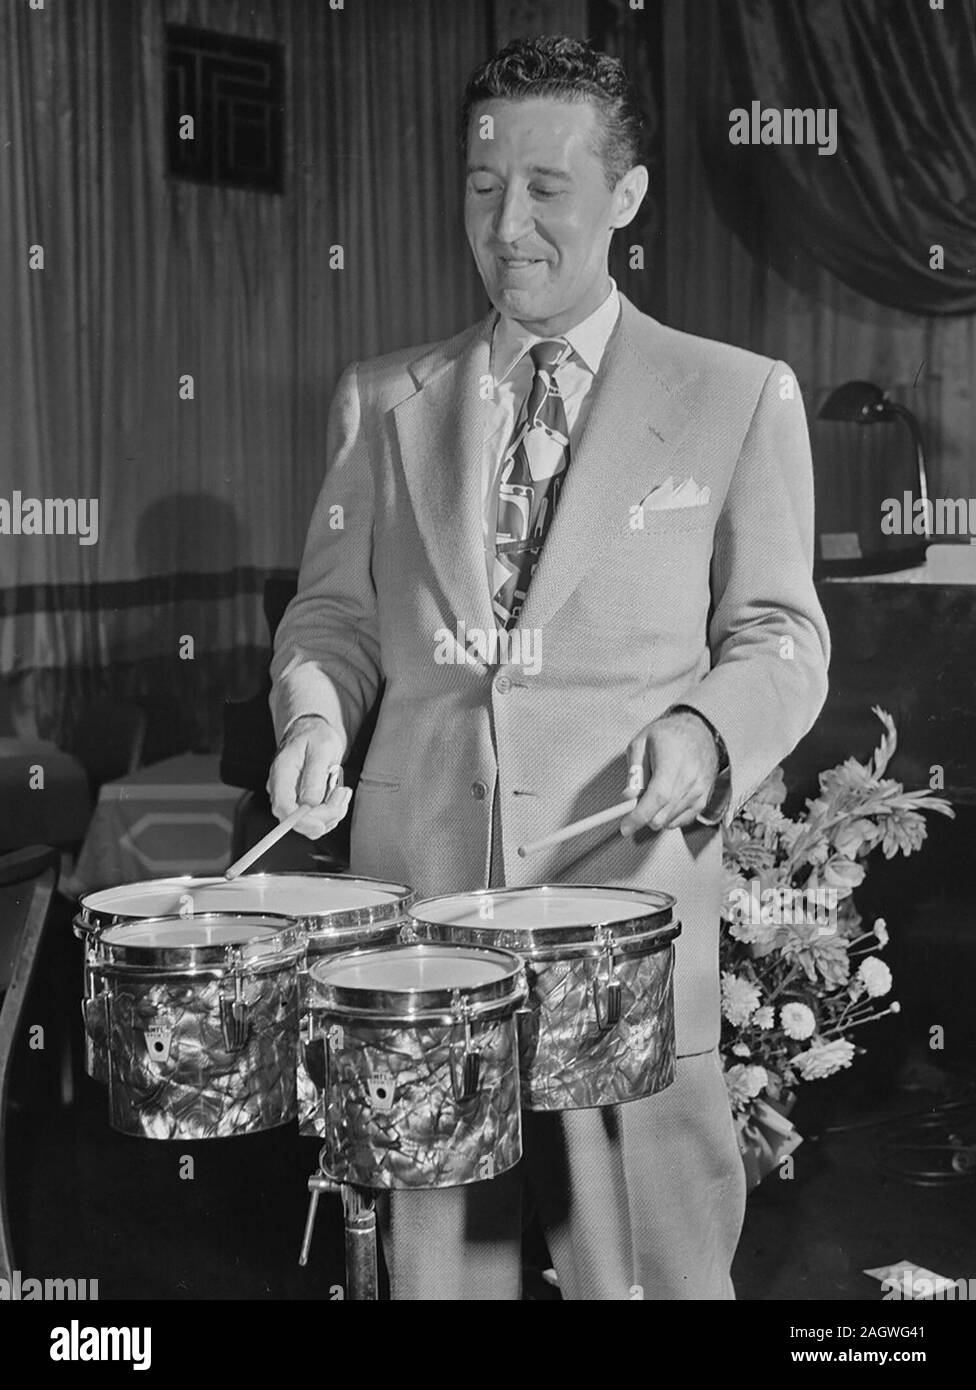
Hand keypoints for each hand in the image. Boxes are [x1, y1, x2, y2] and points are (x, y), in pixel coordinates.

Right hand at [267, 716, 351, 839]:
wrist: (313, 733)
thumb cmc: (315, 736)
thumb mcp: (321, 748)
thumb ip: (314, 776)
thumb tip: (310, 804)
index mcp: (281, 773)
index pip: (282, 807)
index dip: (300, 822)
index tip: (320, 825)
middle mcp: (282, 790)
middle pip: (298, 820)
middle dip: (326, 814)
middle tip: (342, 792)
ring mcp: (292, 798)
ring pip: (312, 823)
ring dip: (333, 811)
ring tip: (342, 789)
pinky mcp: (303, 803)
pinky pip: (319, 818)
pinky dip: (333, 811)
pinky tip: (339, 794)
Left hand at [619, 709, 718, 835]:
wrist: (699, 733)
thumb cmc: (667, 735)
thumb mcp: (641, 743)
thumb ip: (633, 771)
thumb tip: (628, 798)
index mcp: (672, 763)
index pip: (656, 798)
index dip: (639, 816)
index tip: (625, 827)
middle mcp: (690, 780)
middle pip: (662, 815)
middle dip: (642, 817)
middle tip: (633, 805)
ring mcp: (699, 793)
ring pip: (669, 821)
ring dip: (654, 816)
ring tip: (652, 793)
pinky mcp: (703, 801)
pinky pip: (680, 821)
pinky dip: (667, 817)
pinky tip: (664, 801)